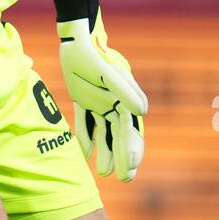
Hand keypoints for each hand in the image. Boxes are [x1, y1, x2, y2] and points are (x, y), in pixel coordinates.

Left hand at [57, 10, 146, 180]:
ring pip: (105, 133)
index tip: (130, 167)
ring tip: (104, 173)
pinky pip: (86, 123)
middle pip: (121, 135)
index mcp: (126, 99)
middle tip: (125, 179)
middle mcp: (115, 103)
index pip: (131, 130)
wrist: (75, 40)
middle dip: (123, 157)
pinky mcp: (83, 100)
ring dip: (106, 152)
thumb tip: (144, 112)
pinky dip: (86, 138)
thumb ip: (124, 91)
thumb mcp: (108, 73)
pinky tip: (85, 155)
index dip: (132, 149)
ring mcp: (100, 102)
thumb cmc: (93, 56)